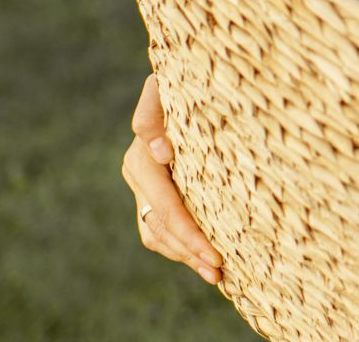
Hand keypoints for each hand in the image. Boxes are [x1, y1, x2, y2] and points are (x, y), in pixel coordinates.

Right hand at [121, 73, 223, 284]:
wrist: (192, 85)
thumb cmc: (189, 83)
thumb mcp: (167, 88)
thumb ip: (154, 111)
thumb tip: (161, 152)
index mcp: (141, 156)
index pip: (165, 206)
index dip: (188, 232)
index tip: (213, 253)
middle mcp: (138, 174)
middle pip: (161, 226)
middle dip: (191, 250)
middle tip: (219, 270)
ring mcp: (143, 190)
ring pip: (158, 236)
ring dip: (187, 256)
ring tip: (218, 273)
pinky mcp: (152, 198)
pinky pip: (161, 234)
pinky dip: (183, 249)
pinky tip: (206, 261)